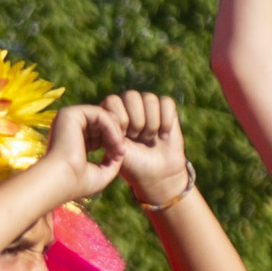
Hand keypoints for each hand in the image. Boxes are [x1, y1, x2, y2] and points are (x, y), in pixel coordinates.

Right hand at [33, 105, 124, 204]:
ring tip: (120, 149)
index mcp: (72, 139)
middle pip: (101, 122)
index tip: (120, 156)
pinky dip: (111, 126)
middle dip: (116, 135)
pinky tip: (116, 141)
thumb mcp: (101, 173)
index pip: (99, 132)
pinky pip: (99, 113)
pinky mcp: (70, 114)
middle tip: (122, 152)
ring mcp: (68, 119)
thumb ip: (112, 162)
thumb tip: (121, 151)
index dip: (113, 141)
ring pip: (102, 116)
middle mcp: (69, 127)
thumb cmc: (77, 183)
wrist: (61, 182)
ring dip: (116, 131)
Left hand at [91, 92, 191, 208]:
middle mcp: (128, 105)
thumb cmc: (132, 164)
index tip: (124, 137)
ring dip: (151, 123)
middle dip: (136, 121)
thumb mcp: (113, 149)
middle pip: (131, 95)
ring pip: (149, 98)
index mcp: (112, 113)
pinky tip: (163, 135)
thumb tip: (105, 113)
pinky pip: (166, 102)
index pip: (112, 100)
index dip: (120, 119)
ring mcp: (147, 106)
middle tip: (137, 138)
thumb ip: (107, 131)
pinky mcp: (165, 109)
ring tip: (149, 138)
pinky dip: (166, 120)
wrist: (156, 174)